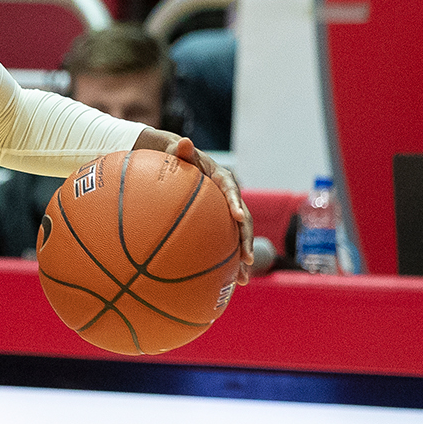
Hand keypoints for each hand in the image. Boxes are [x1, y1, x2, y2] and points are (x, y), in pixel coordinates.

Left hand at [136, 128, 254, 283]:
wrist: (179, 163)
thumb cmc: (176, 158)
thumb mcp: (177, 152)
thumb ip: (181, 151)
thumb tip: (183, 142)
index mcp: (222, 179)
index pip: (232, 191)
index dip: (236, 204)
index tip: (238, 219)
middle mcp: (230, 197)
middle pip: (244, 220)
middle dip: (246, 241)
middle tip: (245, 259)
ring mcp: (227, 212)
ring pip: (240, 236)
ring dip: (242, 258)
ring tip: (242, 280)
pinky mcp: (221, 224)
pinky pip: (227, 242)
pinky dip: (228, 261)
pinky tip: (226, 282)